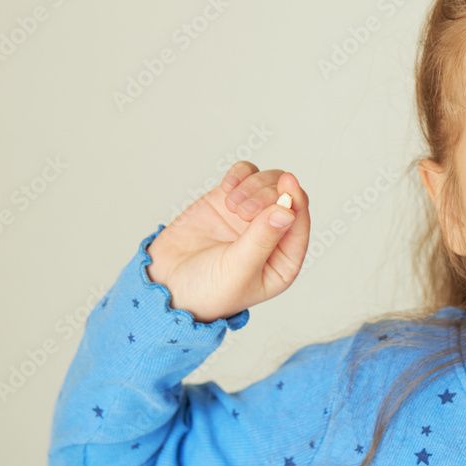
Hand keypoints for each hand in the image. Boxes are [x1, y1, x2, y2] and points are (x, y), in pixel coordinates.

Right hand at [144, 164, 309, 322]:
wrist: (165, 285)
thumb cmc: (205, 291)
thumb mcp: (238, 270)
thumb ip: (262, 239)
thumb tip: (287, 210)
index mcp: (283, 260)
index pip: (300, 224)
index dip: (297, 201)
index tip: (287, 185)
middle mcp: (271, 235)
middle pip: (285, 197)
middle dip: (266, 196)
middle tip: (241, 212)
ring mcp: (250, 216)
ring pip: (267, 182)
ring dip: (252, 186)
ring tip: (230, 206)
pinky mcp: (228, 201)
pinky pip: (245, 175)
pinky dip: (240, 175)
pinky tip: (227, 187)